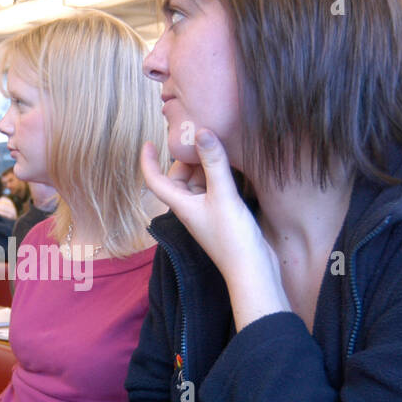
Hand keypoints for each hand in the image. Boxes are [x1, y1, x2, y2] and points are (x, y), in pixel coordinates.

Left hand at [140, 131, 287, 326]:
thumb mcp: (223, 195)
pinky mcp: (222, 215)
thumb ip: (214, 163)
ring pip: (198, 183)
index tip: (149, 143)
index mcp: (182, 205)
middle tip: (199, 137)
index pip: (155, 181)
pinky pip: (213, 189)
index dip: (149, 161)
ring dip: (203, 165)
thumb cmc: (233, 238)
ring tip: (216, 144)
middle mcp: (190, 208)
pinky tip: (231, 165)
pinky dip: (217, 175)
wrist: (252, 269)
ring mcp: (206, 212)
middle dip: (185, 158)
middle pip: (179, 178)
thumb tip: (201, 132)